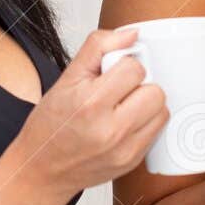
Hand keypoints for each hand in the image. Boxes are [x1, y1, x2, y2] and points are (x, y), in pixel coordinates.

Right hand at [12, 27, 168, 204]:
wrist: (42, 169)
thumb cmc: (51, 124)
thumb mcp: (66, 78)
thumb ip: (99, 48)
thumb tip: (132, 34)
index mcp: (90, 103)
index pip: (135, 69)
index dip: (125, 66)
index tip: (112, 73)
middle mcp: (110, 130)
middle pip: (155, 92)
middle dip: (140, 85)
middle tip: (120, 90)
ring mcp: (124, 150)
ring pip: (162, 111)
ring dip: (147, 104)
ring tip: (123, 106)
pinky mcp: (133, 161)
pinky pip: (157, 131)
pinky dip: (145, 123)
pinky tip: (124, 123)